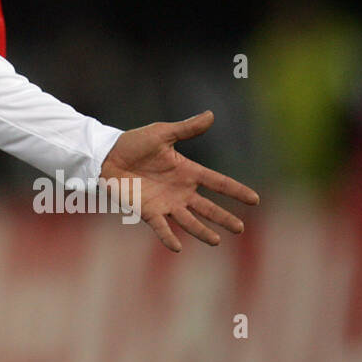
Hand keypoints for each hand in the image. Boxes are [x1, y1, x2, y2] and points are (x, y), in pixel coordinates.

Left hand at [99, 111, 259, 252]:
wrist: (107, 155)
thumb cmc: (134, 143)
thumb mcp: (162, 133)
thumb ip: (187, 128)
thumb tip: (211, 114)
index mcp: (187, 171)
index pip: (217, 182)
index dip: (235, 190)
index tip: (255, 200)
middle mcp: (180, 190)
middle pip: (208, 207)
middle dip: (223, 218)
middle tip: (240, 228)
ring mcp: (165, 203)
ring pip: (189, 220)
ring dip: (202, 231)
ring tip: (217, 241)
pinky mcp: (147, 211)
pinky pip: (161, 227)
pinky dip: (168, 237)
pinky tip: (177, 247)